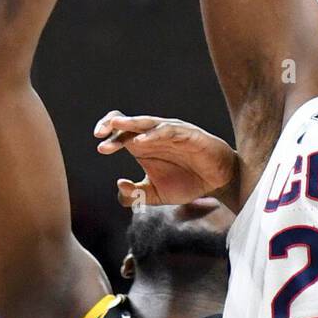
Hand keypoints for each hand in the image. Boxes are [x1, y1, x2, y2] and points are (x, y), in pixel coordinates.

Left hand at [93, 113, 237, 207]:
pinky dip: (154, 135)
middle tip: (99, 133)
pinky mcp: (189, 135)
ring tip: (116, 127)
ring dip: (131, 124)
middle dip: (113, 125)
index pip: (121, 133)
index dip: (110, 136)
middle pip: (130, 123)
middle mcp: (155, 136)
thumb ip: (136, 194)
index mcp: (144, 146)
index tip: (100, 148)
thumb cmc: (187, 182)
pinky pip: (169, 130)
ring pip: (147, 122)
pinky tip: (140, 143)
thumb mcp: (156, 195)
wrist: (218, 182)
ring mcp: (172, 133)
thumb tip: (120, 186)